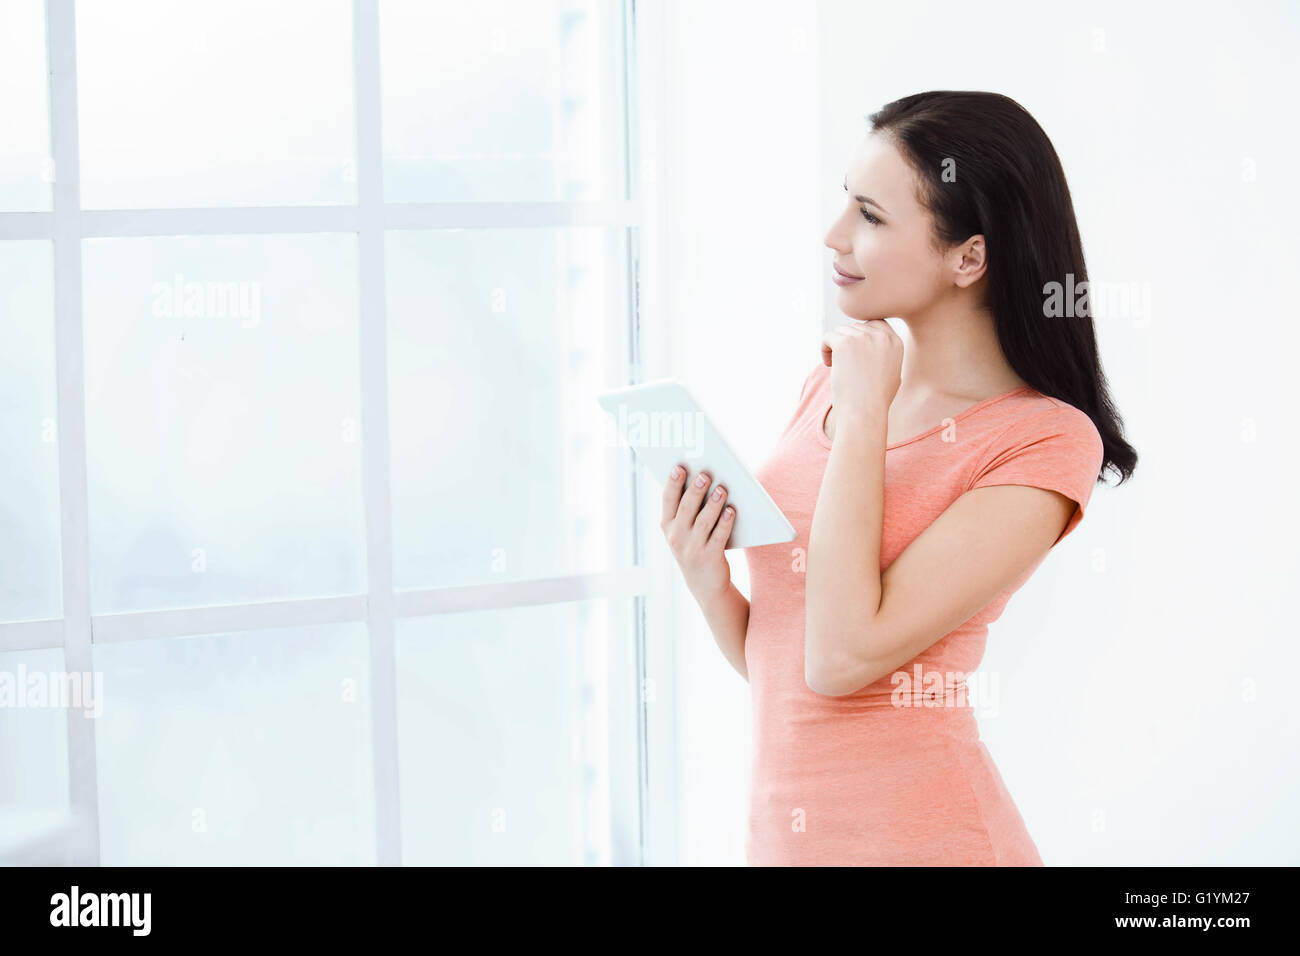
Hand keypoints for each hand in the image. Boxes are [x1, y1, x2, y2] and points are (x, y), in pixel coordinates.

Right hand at [660, 464, 734, 598]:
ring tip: (722, 489)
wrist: (705, 584)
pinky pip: (719, 536)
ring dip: (713, 503)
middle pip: (686, 508)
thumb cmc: (695, 546)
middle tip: (705, 474)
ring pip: (704, 521)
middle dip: (695, 490)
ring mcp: (692, 548)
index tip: (679, 467)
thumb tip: (700, 479)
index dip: (673, 483)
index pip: (668, 500)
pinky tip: (731, 510)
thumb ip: (687, 509)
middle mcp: (676, 537)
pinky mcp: (710, 557)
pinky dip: (725, 522)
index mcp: (667, 526)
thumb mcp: (684, 530)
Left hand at [821, 320, 902, 421]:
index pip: (875, 324)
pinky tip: (829, 365)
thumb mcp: (891, 374)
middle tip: (844, 364)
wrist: (864, 412)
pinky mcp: (845, 343)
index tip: (855, 356)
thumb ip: (886, 354)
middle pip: (856, 327)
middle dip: (848, 343)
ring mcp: (864, 337)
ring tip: (837, 367)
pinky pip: (828, 336)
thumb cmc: (875, 400)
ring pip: (841, 331)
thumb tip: (871, 339)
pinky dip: (824, 349)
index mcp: (896, 342)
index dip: (861, 338)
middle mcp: (882, 336)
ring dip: (835, 347)